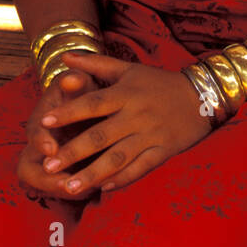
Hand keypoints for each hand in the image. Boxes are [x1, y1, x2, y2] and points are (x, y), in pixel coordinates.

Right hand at [18, 64, 101, 201]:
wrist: (93, 105)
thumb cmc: (86, 93)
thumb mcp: (83, 84)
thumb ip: (76, 83)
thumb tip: (72, 78)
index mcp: (43, 121)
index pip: (34, 133)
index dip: (41, 142)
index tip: (52, 149)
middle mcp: (41, 144)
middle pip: (29, 170)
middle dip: (45, 180)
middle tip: (66, 185)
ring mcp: (49, 162)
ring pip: (45, 185)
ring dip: (62, 191)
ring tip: (85, 192)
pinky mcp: (62, 174)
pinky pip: (62, 191)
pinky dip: (76, 193)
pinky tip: (96, 192)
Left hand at [35, 51, 211, 196]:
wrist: (203, 95)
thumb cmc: (159, 82)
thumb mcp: (129, 69)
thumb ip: (95, 64)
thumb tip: (64, 57)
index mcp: (126, 93)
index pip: (92, 103)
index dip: (68, 112)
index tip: (44, 122)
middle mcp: (136, 114)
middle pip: (101, 135)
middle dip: (73, 152)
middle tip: (48, 166)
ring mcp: (150, 135)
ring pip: (118, 158)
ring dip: (93, 173)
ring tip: (69, 188)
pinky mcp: (163, 151)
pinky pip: (141, 168)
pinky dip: (122, 179)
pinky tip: (103, 189)